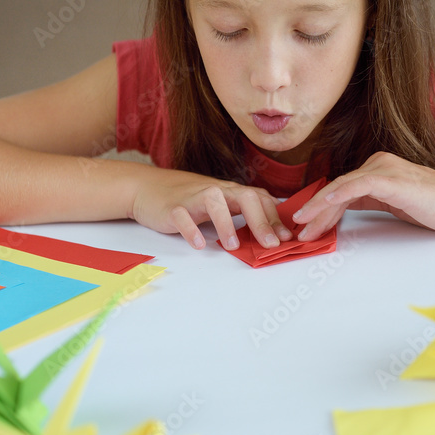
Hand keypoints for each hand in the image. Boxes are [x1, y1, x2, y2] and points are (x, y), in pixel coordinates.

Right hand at [130, 169, 291, 249]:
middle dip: (260, 221)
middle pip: (244, 196)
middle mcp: (216, 191)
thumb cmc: (190, 199)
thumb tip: (274, 228)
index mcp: (230, 191)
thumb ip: (244, 212)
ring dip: (226, 223)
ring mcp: (193, 197)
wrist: (148, 188)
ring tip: (232, 246)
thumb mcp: (221, 202)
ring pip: (214, 201)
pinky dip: (191, 230)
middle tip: (270, 245)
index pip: (259, 199)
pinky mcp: (172, 207)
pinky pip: (182, 216)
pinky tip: (199, 244)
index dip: (274, 218)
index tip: (286, 239)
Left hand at [291, 152, 434, 240]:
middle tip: (299, 232)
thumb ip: (370, 201)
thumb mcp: (393, 204)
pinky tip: (322, 207)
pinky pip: (357, 186)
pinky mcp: (392, 179)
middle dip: (315, 212)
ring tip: (304, 226)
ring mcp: (384, 169)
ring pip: (341, 188)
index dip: (321, 209)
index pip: (341, 190)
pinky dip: (336, 196)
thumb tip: (344, 210)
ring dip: (319, 208)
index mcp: (378, 169)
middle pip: (337, 189)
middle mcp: (378, 164)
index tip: (307, 227)